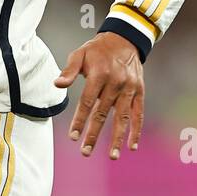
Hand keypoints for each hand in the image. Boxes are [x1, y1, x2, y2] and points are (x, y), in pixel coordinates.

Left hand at [56, 32, 144, 158]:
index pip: (87, 102)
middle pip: (103, 113)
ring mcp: (129, 88)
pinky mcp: (139, 91)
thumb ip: (69, 70)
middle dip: (94, 134)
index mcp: (99, 74)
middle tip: (85, 152)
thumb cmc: (97, 50)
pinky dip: (136, 130)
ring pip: (122, 117)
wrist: (125, 39)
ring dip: (116, 138)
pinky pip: (138, 114)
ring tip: (111, 156)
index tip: (73, 137)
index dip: (80, 120)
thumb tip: (57, 84)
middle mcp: (115, 83)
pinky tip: (132, 146)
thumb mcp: (79, 54)